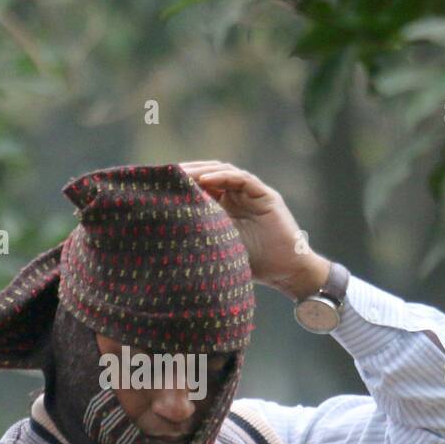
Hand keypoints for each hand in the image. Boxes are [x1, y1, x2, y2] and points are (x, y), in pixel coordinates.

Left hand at [179, 162, 329, 297]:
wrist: (285, 273)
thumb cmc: (254, 265)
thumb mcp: (218, 245)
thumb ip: (201, 233)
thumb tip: (164, 232)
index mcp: (224, 207)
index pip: (200, 187)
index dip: (181, 183)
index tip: (159, 185)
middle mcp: (237, 196)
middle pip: (209, 175)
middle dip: (188, 173)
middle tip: (166, 174)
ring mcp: (251, 194)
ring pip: (223, 172)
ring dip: (202, 171)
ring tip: (182, 175)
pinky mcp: (265, 195)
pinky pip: (242, 178)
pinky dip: (223, 177)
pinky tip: (204, 180)